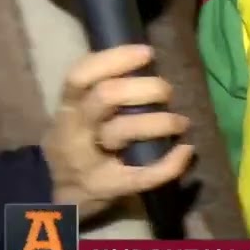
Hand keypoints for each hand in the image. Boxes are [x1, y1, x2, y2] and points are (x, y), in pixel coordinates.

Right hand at [43, 45, 194, 219]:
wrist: (62, 196)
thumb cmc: (82, 142)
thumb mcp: (80, 114)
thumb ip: (104, 90)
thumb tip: (149, 61)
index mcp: (68, 108)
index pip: (80, 75)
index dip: (115, 59)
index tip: (147, 53)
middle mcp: (73, 131)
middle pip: (105, 97)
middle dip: (144, 88)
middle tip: (167, 91)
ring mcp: (87, 161)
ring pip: (121, 131)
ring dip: (160, 121)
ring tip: (182, 121)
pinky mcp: (107, 187)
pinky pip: (140, 175)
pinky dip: (169, 163)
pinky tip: (187, 151)